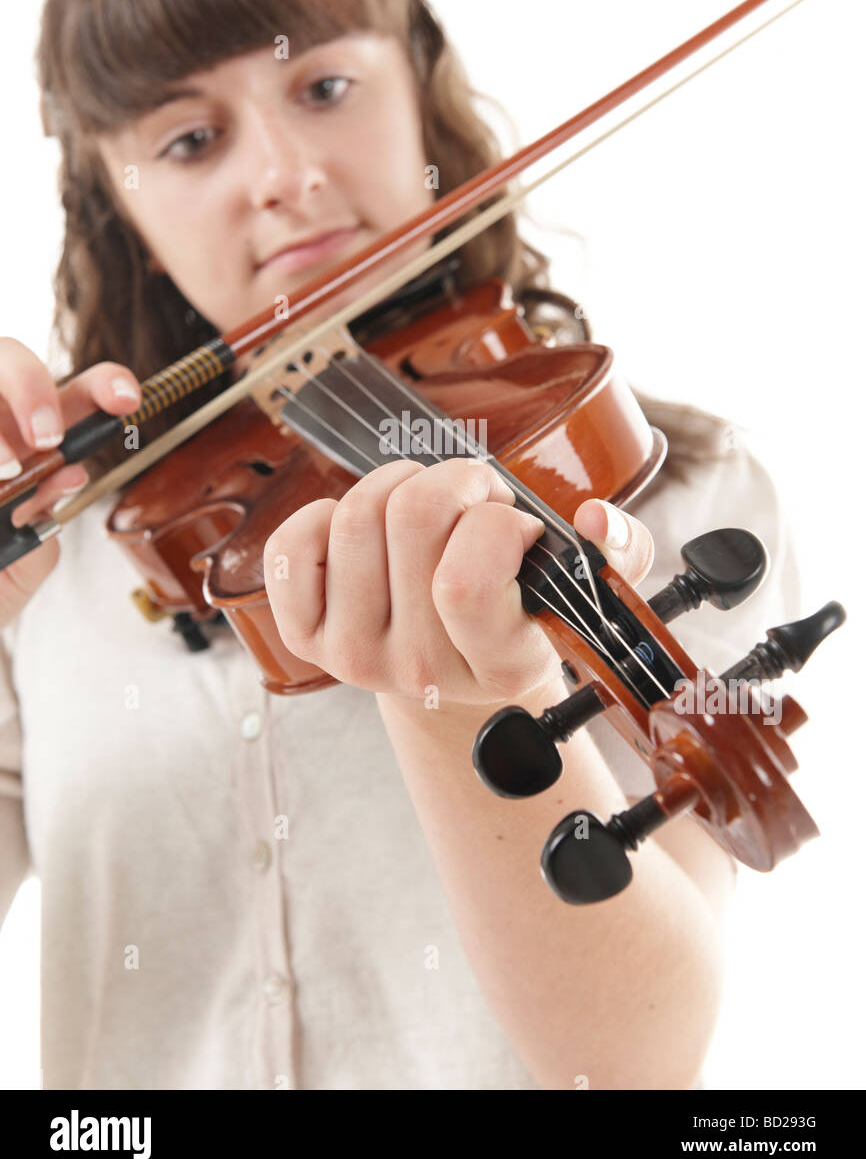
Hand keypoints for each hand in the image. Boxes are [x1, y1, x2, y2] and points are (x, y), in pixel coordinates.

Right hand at [0, 338, 140, 628]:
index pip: (79, 395)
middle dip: (34, 388)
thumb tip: (67, 475)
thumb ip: (44, 517)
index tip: (126, 401)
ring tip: (4, 473)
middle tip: (46, 439)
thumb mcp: (26, 557)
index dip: (106, 385)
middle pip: (9, 356)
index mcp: (36, 443)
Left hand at [263, 457, 655, 709]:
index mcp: (497, 665)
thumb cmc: (521, 617)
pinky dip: (321, 515)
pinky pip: (294, 546)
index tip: (516, 526)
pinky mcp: (309, 639)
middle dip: (453, 481)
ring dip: (398, 484)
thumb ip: (618, 554)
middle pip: (410, 518)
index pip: (463, 582)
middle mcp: (420, 670)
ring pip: (356, 515)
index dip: (494, 523)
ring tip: (427, 509)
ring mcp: (356, 658)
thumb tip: (595, 518)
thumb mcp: (582, 593)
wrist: (459, 676)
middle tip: (474, 500)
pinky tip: (363, 531)